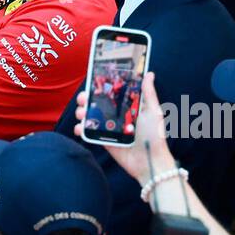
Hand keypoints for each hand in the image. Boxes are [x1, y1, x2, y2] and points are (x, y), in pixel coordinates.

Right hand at [74, 71, 173, 185]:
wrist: (149, 161)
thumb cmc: (154, 135)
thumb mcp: (153, 111)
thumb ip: (148, 93)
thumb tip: (149, 73)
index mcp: (127, 106)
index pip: (110, 93)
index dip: (99, 87)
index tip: (92, 82)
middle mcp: (117, 115)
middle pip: (97, 103)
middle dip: (86, 99)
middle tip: (83, 99)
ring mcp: (109, 127)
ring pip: (90, 116)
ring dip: (81, 112)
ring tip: (81, 113)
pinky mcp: (103, 140)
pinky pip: (89, 132)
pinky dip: (81, 129)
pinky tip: (80, 128)